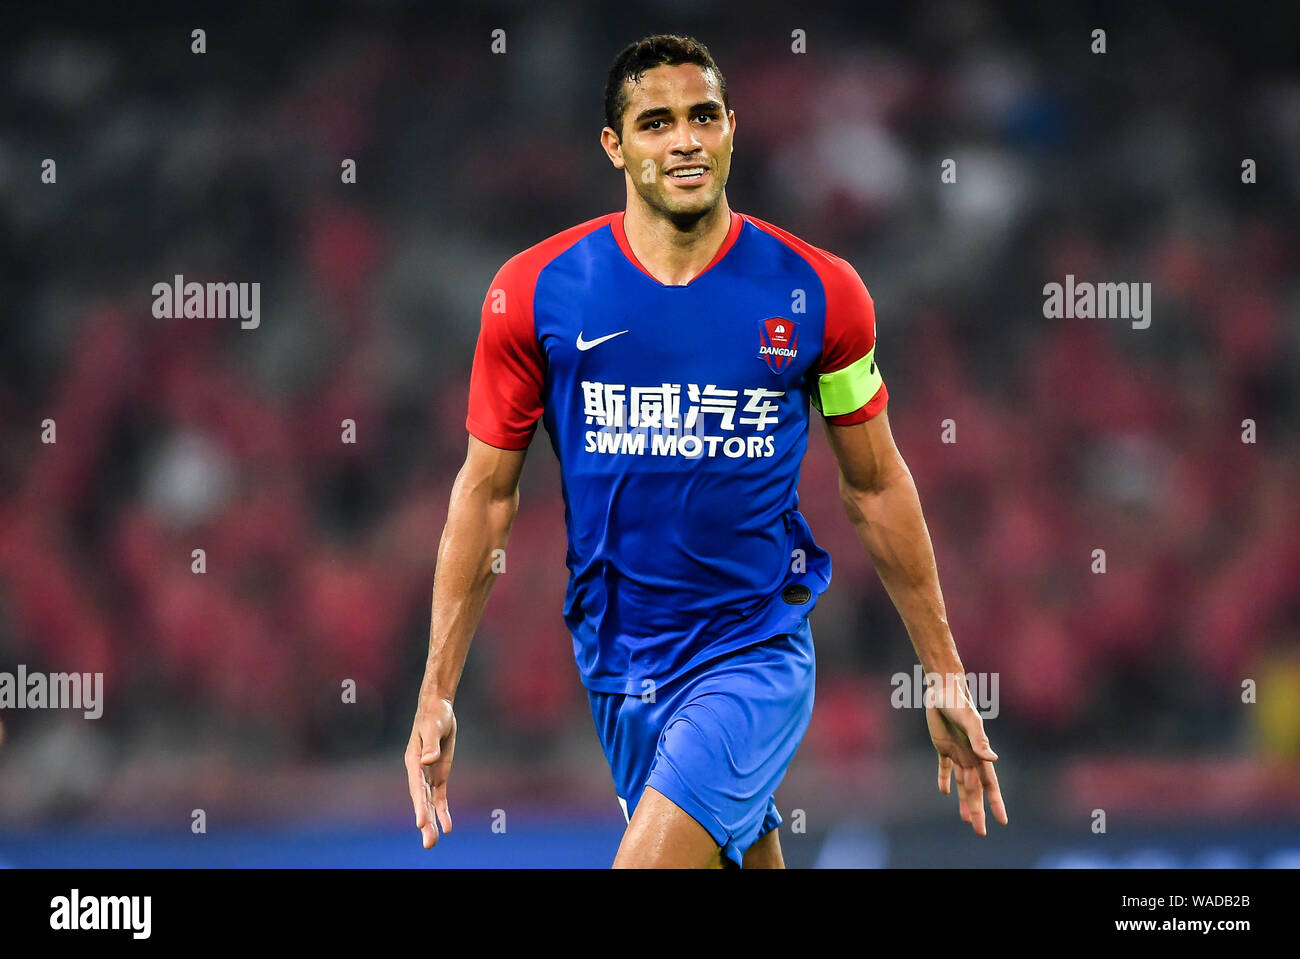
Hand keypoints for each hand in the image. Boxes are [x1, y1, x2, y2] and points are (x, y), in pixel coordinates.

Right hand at [405, 694, 456, 848]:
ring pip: (429, 803)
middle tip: (428, 844)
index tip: (421, 822)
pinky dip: (442, 811)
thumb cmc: (434, 715)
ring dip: (431, 822)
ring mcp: (428, 775)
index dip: (419, 805)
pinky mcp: (439, 775)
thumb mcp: (434, 728)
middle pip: (421, 801)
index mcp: (413, 762)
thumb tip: (428, 761)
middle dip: (425, 822)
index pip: (417, 788)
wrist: (437, 708)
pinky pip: (440, 797)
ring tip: (432, 843)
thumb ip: (431, 746)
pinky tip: (447, 827)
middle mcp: (418, 772)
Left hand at [925, 691, 1006, 836]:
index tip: (1002, 821)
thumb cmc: (958, 702)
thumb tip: (993, 758)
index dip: (995, 803)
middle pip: (975, 790)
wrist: (943, 688)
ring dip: (964, 800)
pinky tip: (945, 792)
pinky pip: (944, 767)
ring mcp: (957, 751)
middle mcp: (970, 756)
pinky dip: (944, 779)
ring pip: (962, 783)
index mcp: (979, 754)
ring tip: (965, 819)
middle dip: (978, 810)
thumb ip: (979, 739)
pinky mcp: (942, 745)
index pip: (990, 785)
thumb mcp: (969, 720)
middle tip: (980, 832)